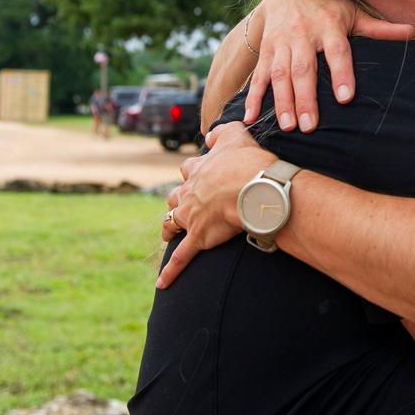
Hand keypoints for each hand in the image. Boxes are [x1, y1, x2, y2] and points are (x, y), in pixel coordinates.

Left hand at [156, 122, 275, 288]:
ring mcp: (191, 216)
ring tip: (168, 233)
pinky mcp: (198, 238)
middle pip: (175, 196)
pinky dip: (170, 272)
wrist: (252, 187)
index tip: (199, 173)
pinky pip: (181, 257)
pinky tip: (162, 283)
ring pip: (172, 222)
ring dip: (169, 227)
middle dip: (177, 200)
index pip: (189, 168)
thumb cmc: (248, 162)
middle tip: (184, 204)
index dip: (193, 171)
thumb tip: (209, 136)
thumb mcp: (236, 135)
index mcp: (200, 170)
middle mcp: (190, 192)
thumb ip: (222, 131)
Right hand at [243, 0, 414, 131]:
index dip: (341, 73)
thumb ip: (379, 28)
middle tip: (310, 126)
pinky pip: (257, 75)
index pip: (337, 51)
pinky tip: (249, 119)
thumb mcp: (353, 13)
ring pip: (279, 74)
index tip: (345, 98)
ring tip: (288, 127)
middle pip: (304, 69)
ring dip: (282, 101)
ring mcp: (281, 42)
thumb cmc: (328, 7)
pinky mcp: (265, 50)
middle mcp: (302, 34)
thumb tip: (413, 32)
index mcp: (329, 25)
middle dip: (306, 98)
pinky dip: (252, 97)